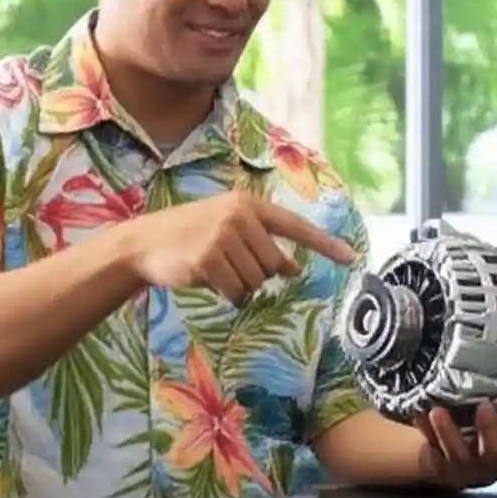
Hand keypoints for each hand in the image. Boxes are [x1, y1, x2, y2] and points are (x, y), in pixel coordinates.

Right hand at [115, 191, 357, 303]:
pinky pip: (236, 291)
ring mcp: (223, 237)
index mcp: (248, 204)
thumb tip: (294, 268)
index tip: (351, 258)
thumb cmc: (192, 235)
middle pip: (274, 264)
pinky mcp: (208, 260)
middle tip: (229, 264)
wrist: (145, 242)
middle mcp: (239, 216)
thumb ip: (262, 244)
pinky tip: (207, 278)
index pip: (295, 226)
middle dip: (258, 273)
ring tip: (215, 268)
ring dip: (239, 284)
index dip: (325, 244)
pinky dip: (227, 293)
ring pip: (257, 281)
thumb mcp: (230, 230)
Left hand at [413, 387, 496, 489]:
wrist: (456, 467)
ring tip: (439, 412)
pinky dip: (426, 433)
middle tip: (486, 405)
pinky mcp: (445, 467)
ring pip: (461, 453)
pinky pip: (434, 451)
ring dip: (450, 433)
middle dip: (495, 425)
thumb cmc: (484, 437)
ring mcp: (470, 465)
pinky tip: (420, 416)